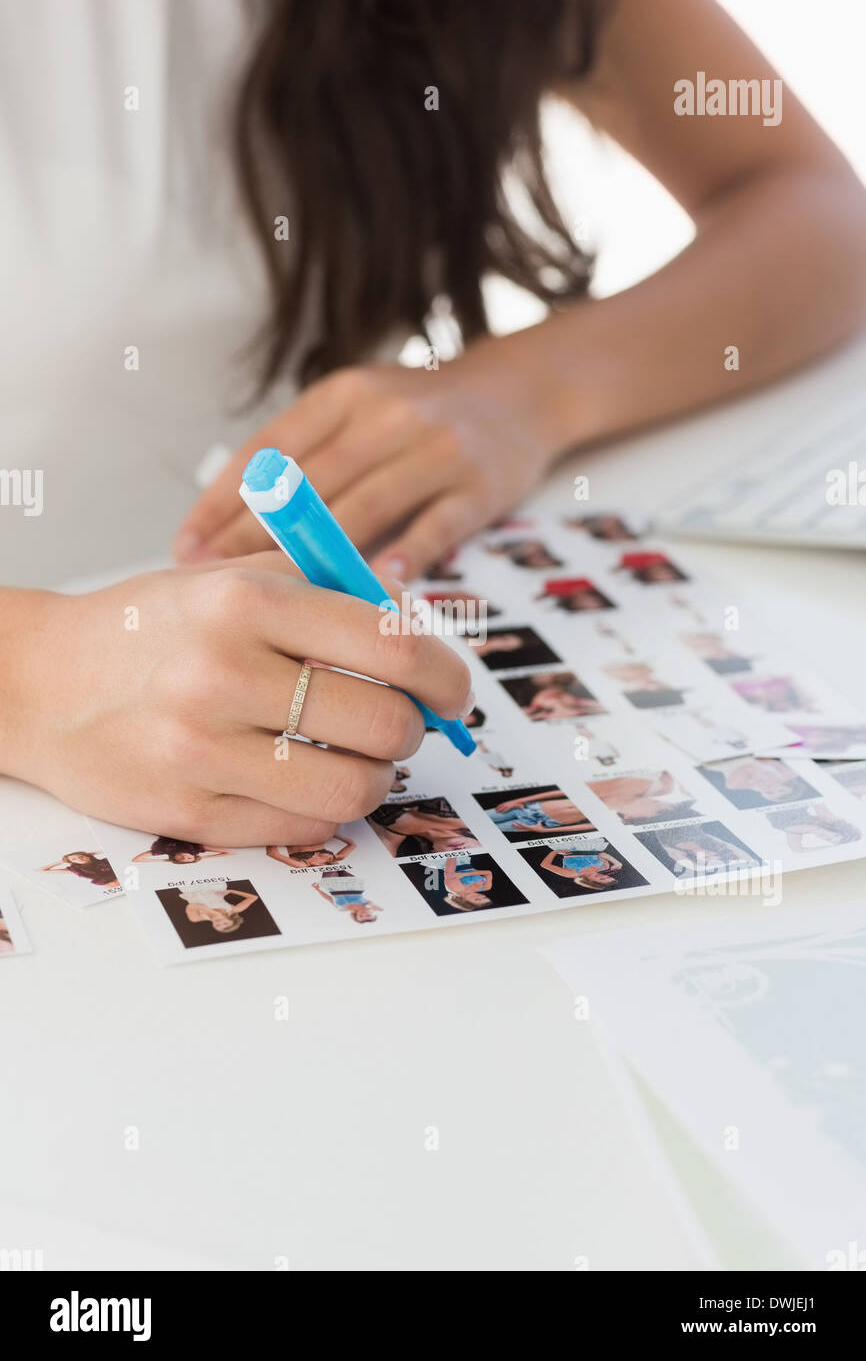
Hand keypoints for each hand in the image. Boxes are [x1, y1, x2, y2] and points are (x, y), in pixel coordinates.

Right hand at [4, 554, 471, 845]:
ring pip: (353, 788)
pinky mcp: (188, 810)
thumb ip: (330, 591)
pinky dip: (328, 809)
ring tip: (360, 758)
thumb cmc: (155, 627)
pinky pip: (305, 825)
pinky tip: (308, 781)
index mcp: (246, 600)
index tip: (451, 690)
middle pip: (385, 724)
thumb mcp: (232, 577)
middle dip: (414, 730)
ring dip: (378, 778)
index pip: (394, 646)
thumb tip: (424, 637)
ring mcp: (202, 749)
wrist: (43, 682)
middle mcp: (223, 672)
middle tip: (403, 724)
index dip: (445, 676)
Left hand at [173, 341, 564, 578]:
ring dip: (320, 557)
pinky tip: (377, 593)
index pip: (269, 451)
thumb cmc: (422, 417)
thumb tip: (230, 528)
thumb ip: (307, 456)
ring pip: (368, 505)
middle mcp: (385, 415)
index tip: (185, 548)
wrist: (523, 391)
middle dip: (254, 539)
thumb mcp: (359, 410)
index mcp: (343, 396)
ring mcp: (436, 448)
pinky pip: (436, 525)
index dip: (223, 502)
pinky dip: (406, 557)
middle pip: (309, 483)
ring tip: (278, 603)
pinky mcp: (480, 483)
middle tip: (214, 586)